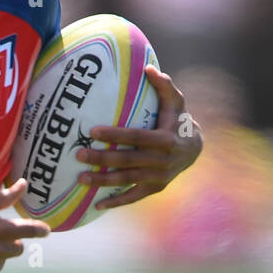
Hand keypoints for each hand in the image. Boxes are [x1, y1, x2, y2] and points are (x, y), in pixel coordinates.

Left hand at [74, 65, 203, 209]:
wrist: (194, 149)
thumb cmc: (177, 120)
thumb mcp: (176, 101)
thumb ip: (164, 85)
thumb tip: (148, 67)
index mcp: (165, 139)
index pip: (135, 137)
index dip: (114, 135)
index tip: (92, 132)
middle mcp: (162, 160)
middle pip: (127, 161)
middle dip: (102, 159)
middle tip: (78, 155)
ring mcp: (158, 177)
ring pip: (126, 180)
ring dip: (103, 181)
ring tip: (81, 178)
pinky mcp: (154, 189)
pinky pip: (132, 197)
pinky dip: (116, 202)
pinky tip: (96, 205)